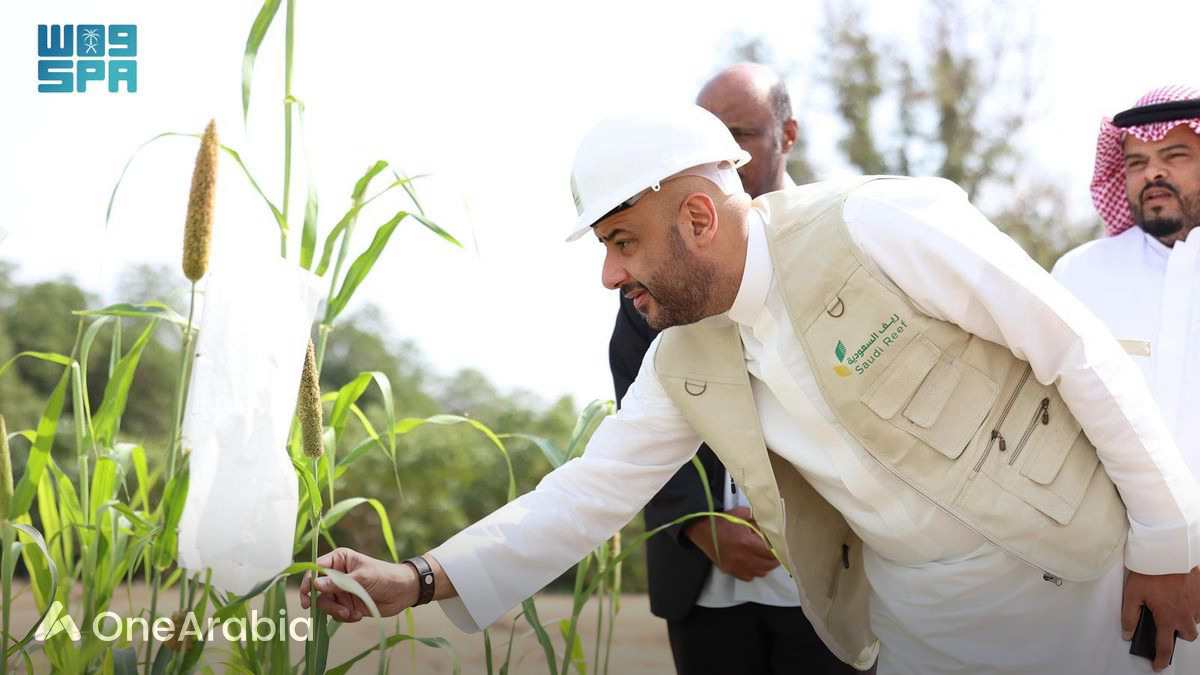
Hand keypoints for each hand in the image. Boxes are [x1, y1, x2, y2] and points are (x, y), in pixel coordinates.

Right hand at [300, 548, 414, 621]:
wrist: (403, 592)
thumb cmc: (385, 576)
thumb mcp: (362, 578)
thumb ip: (339, 583)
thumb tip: (316, 585)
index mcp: (338, 560)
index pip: (315, 569)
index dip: (308, 581)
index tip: (307, 595)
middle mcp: (336, 575)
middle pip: (317, 590)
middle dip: (323, 602)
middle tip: (329, 609)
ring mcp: (340, 591)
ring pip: (325, 604)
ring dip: (336, 611)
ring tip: (350, 613)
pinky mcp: (346, 604)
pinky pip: (336, 614)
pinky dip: (344, 617)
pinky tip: (358, 616)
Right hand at [684, 506, 779, 581]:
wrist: (702, 530)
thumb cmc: (721, 521)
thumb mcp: (741, 514)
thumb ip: (757, 517)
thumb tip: (770, 522)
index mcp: (747, 543)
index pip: (771, 553)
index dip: (779, 551)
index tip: (781, 548)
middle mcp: (743, 557)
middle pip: (767, 565)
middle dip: (774, 560)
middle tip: (776, 554)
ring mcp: (736, 566)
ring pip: (759, 573)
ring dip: (765, 566)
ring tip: (765, 558)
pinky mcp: (730, 570)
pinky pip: (748, 577)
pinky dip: (753, 572)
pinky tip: (752, 563)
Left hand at [1121, 567, 1199, 671]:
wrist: (1168, 552)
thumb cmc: (1150, 571)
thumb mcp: (1132, 594)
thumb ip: (1130, 616)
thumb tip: (1128, 633)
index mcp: (1167, 617)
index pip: (1165, 646)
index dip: (1161, 659)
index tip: (1158, 666)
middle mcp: (1185, 614)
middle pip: (1188, 636)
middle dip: (1179, 635)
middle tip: (1168, 626)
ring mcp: (1196, 604)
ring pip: (1195, 621)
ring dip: (1186, 620)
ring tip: (1173, 608)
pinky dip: (1193, 606)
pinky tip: (1182, 597)